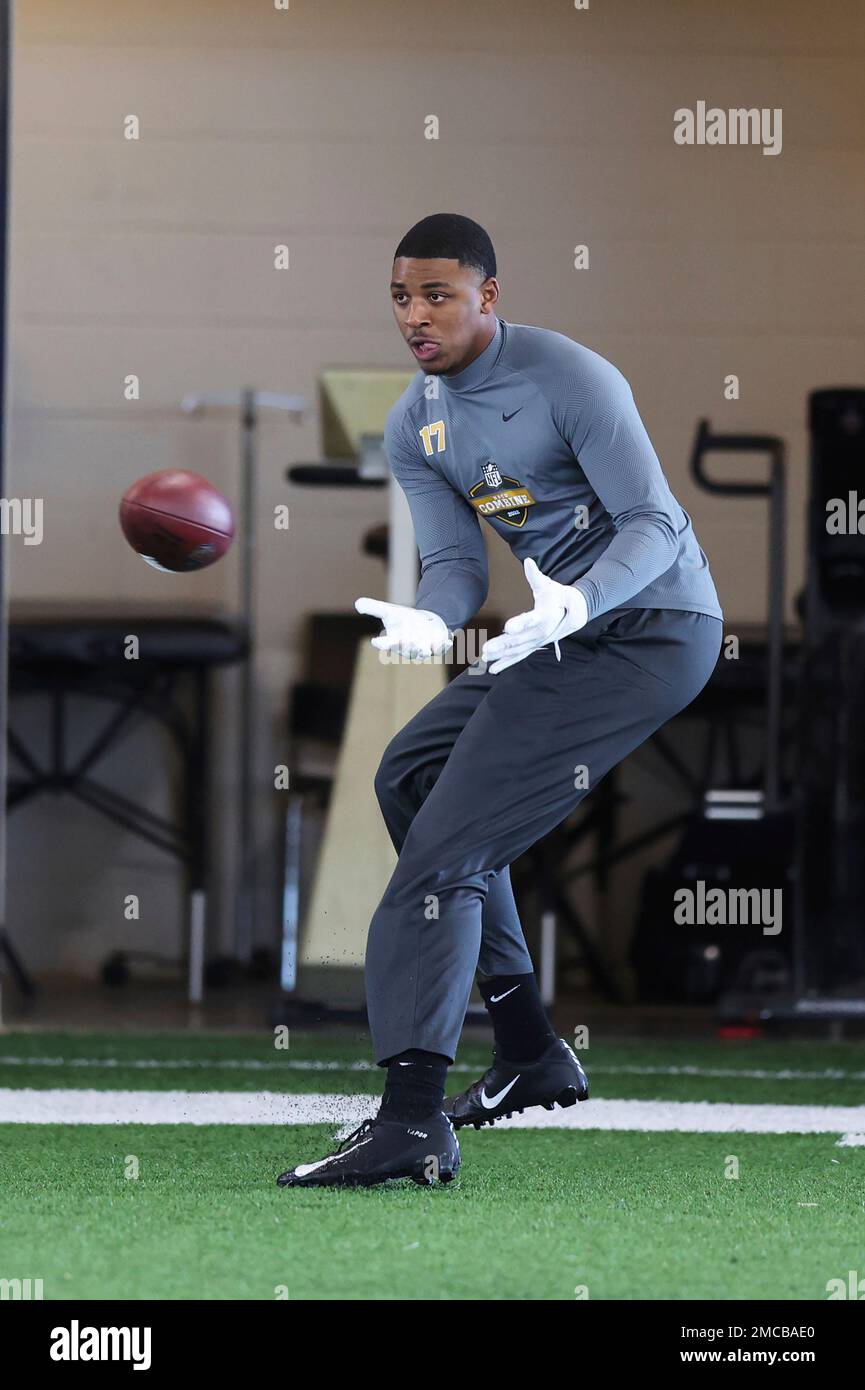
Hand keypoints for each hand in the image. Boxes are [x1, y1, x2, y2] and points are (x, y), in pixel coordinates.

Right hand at [354, 596, 453, 660]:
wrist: (425, 624)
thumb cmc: (404, 620)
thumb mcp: (389, 611)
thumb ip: (374, 608)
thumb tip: (357, 603)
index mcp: (395, 640)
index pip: (386, 644)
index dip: (381, 643)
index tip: (375, 641)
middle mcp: (408, 648)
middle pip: (405, 650)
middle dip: (407, 647)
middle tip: (407, 642)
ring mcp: (424, 649)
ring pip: (422, 653)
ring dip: (423, 651)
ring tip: (425, 649)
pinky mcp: (437, 647)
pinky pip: (441, 649)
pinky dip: (445, 645)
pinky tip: (449, 640)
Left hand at [481, 558, 588, 673]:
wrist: (576, 613)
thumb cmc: (559, 596)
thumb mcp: (549, 585)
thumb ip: (536, 576)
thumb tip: (528, 561)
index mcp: (546, 615)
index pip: (532, 620)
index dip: (520, 624)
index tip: (508, 628)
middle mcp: (541, 632)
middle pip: (521, 640)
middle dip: (503, 645)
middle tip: (486, 648)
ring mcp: (537, 641)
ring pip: (518, 650)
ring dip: (502, 655)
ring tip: (486, 657)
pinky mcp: (533, 646)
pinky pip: (520, 656)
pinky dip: (507, 663)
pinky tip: (493, 669)